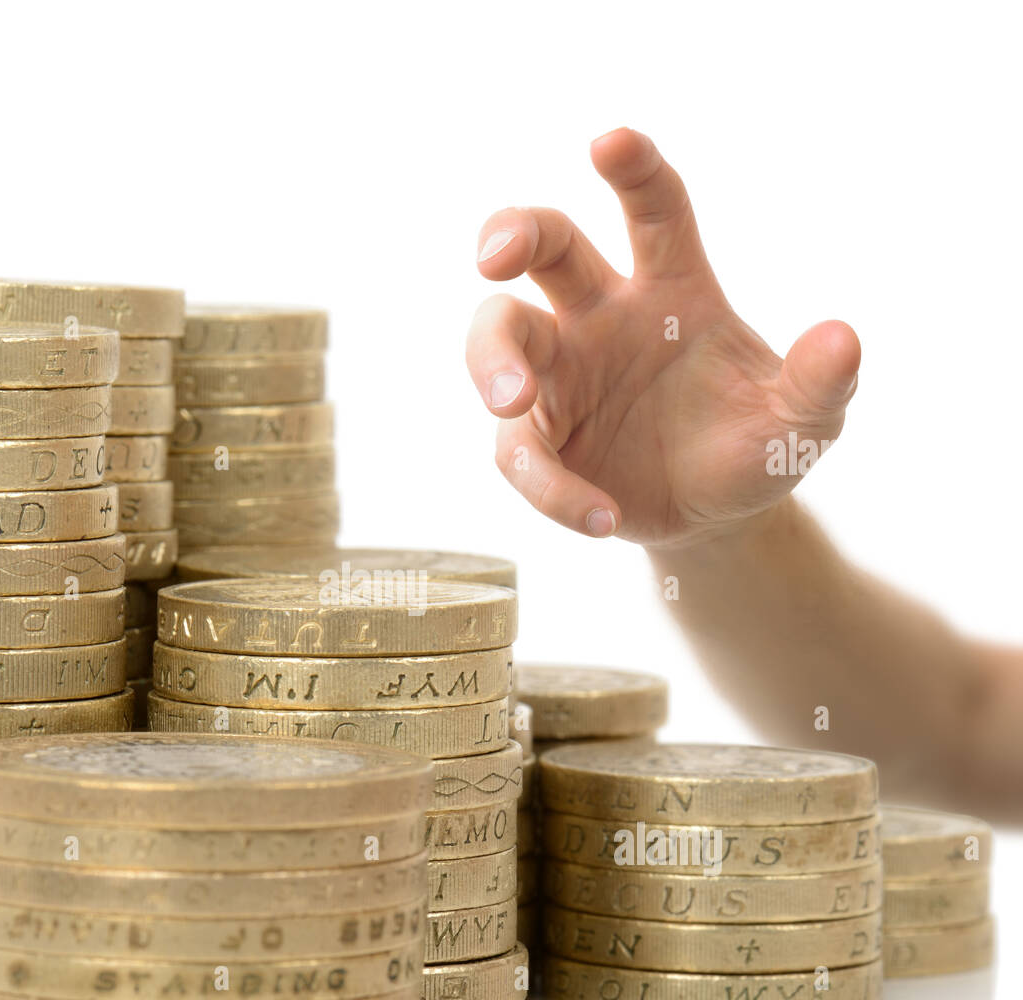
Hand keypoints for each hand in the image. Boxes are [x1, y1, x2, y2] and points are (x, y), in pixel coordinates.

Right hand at [466, 128, 861, 545]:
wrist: (717, 518)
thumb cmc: (757, 447)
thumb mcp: (802, 423)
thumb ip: (820, 383)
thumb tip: (842, 338)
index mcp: (673, 289)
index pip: (653, 211)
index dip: (632, 171)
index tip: (609, 144)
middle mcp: (605, 317)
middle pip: (547, 248)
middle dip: (512, 234)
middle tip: (493, 258)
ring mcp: (563, 375)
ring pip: (499, 335)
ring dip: (494, 360)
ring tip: (513, 402)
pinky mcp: (539, 437)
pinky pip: (521, 451)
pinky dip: (553, 489)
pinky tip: (603, 518)